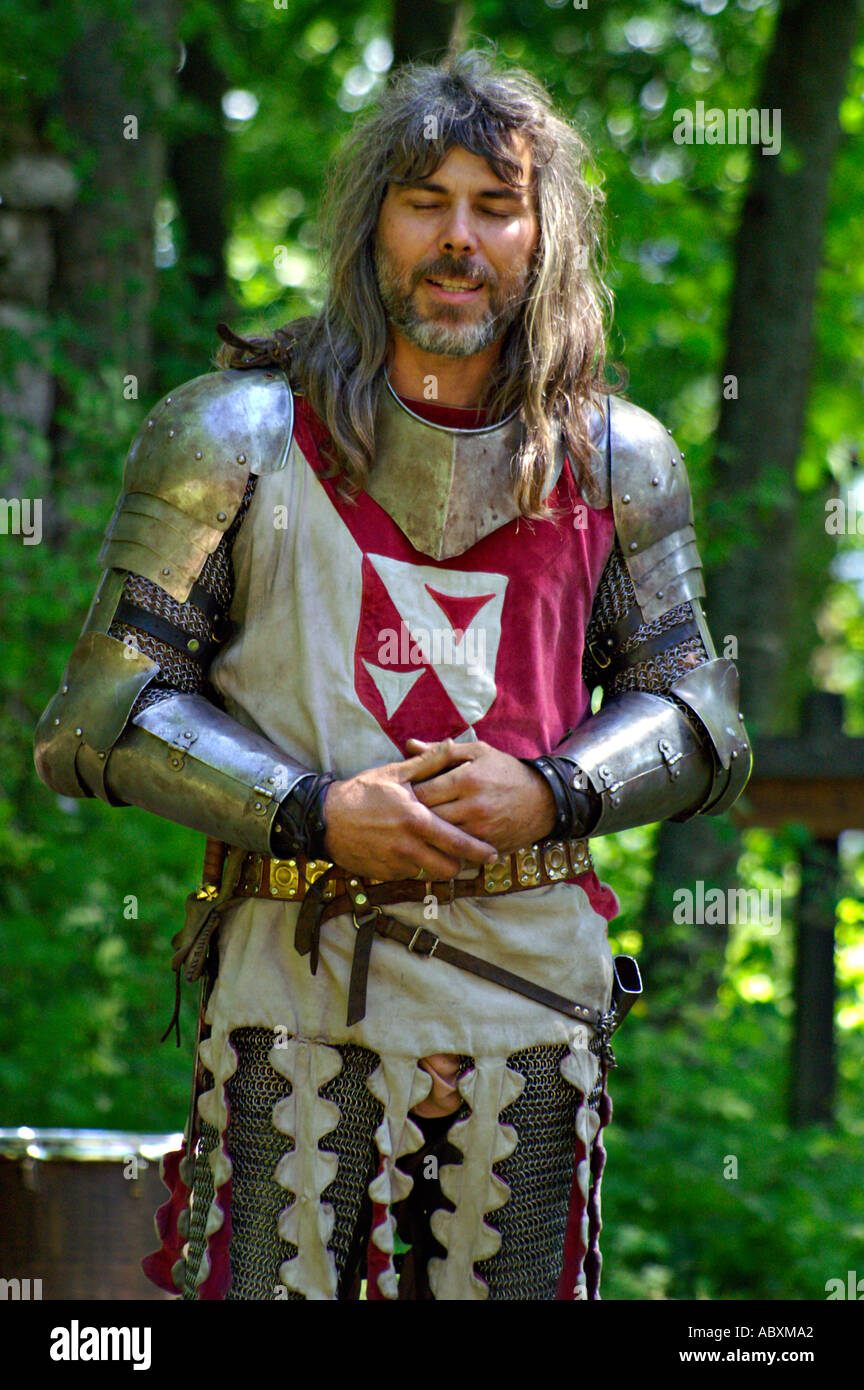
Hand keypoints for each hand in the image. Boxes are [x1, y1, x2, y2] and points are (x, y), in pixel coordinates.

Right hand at [322, 740, 498, 881]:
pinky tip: (409, 853)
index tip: (491, 853)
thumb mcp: (395, 773)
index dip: (477, 850)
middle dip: (459, 863)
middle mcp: (408, 845)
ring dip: (437, 866)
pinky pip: (409, 876)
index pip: (456, 842)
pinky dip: (414, 867)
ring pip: (429, 874)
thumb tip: (451, 743)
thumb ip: (428, 762)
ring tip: (437, 854)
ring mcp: (395, 862)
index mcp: (416, 819)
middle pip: (448, 867)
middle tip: (462, 854)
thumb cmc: (362, 792)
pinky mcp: (384, 873)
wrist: (325, 817)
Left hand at [407, 738, 556, 854]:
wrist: (543, 800)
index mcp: (467, 780)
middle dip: (414, 815)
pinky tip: (439, 839)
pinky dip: (445, 846)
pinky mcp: (486, 847)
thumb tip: (409, 745)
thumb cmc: (506, 772)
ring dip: (426, 833)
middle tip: (406, 812)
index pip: (422, 792)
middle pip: (427, 817)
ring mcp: (480, 830)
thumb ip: (442, 751)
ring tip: (418, 826)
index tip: (404, 794)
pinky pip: (456, 851)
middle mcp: (472, 807)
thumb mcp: (478, 753)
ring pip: (439, 837)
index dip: (409, 794)